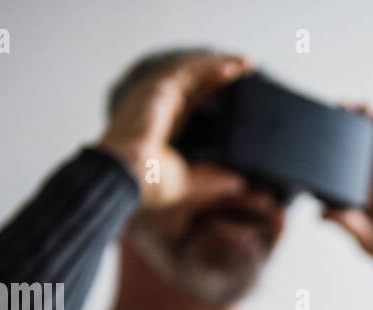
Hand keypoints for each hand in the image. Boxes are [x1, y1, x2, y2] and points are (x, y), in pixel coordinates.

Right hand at [97, 53, 253, 207]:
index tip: (238, 87)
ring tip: (247, 63)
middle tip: (248, 68)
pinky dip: (212, 66)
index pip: (196, 99)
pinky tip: (234, 67)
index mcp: (168, 124)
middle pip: (197, 80)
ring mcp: (159, 94)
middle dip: (222, 72)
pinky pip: (191, 70)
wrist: (124, 178)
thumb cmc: (146, 184)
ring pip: (195, 70)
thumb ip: (214, 180)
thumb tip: (239, 181)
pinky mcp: (160, 89)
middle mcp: (163, 105)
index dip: (216, 89)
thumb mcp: (189, 184)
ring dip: (222, 64)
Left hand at [322, 108, 372, 287]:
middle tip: (330, 111)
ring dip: (364, 116)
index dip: (326, 146)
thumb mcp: (368, 240)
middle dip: (343, 123)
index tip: (311, 133)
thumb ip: (348, 225)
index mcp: (358, 191)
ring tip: (351, 106)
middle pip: (355, 141)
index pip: (338, 161)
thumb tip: (321, 215)